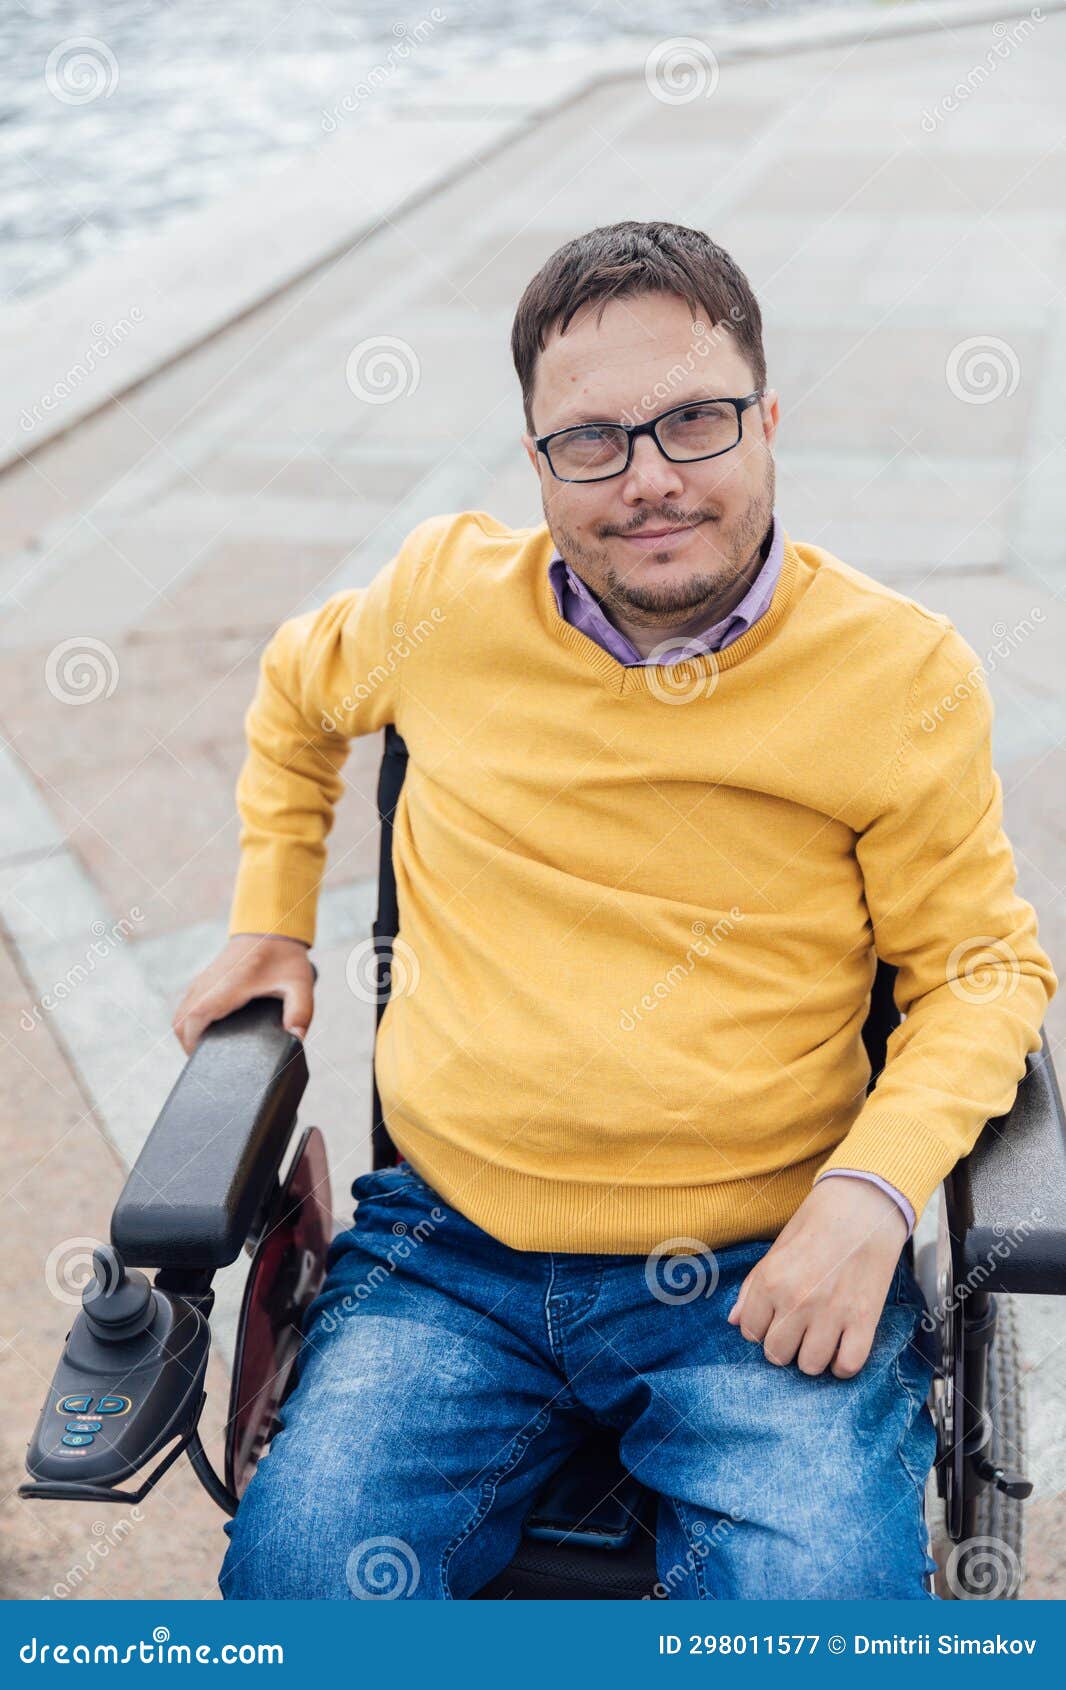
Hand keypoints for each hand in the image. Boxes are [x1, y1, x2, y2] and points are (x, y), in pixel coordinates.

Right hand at [172, 932, 313, 1054]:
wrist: (271, 928)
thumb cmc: (284, 956)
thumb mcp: (300, 983)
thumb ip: (301, 1010)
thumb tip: (296, 1038)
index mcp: (228, 985)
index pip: (195, 1017)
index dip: (193, 1042)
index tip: (205, 1060)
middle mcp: (209, 983)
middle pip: (180, 1021)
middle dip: (189, 1045)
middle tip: (211, 1062)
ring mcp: (204, 981)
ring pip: (181, 1013)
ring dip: (188, 1033)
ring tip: (210, 1051)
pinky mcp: (205, 980)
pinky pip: (188, 1006)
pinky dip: (191, 1022)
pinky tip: (210, 1033)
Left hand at [726, 1178, 908, 1377]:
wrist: (865, 1203)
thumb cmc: (818, 1222)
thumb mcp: (777, 1248)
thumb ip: (753, 1288)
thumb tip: (734, 1321)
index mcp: (770, 1280)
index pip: (751, 1333)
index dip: (762, 1328)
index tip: (776, 1319)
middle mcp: (796, 1301)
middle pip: (777, 1355)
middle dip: (785, 1346)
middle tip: (798, 1329)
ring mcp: (831, 1313)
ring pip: (810, 1366)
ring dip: (813, 1357)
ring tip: (820, 1338)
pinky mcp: (864, 1319)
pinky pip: (848, 1365)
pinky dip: (843, 1365)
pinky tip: (842, 1348)